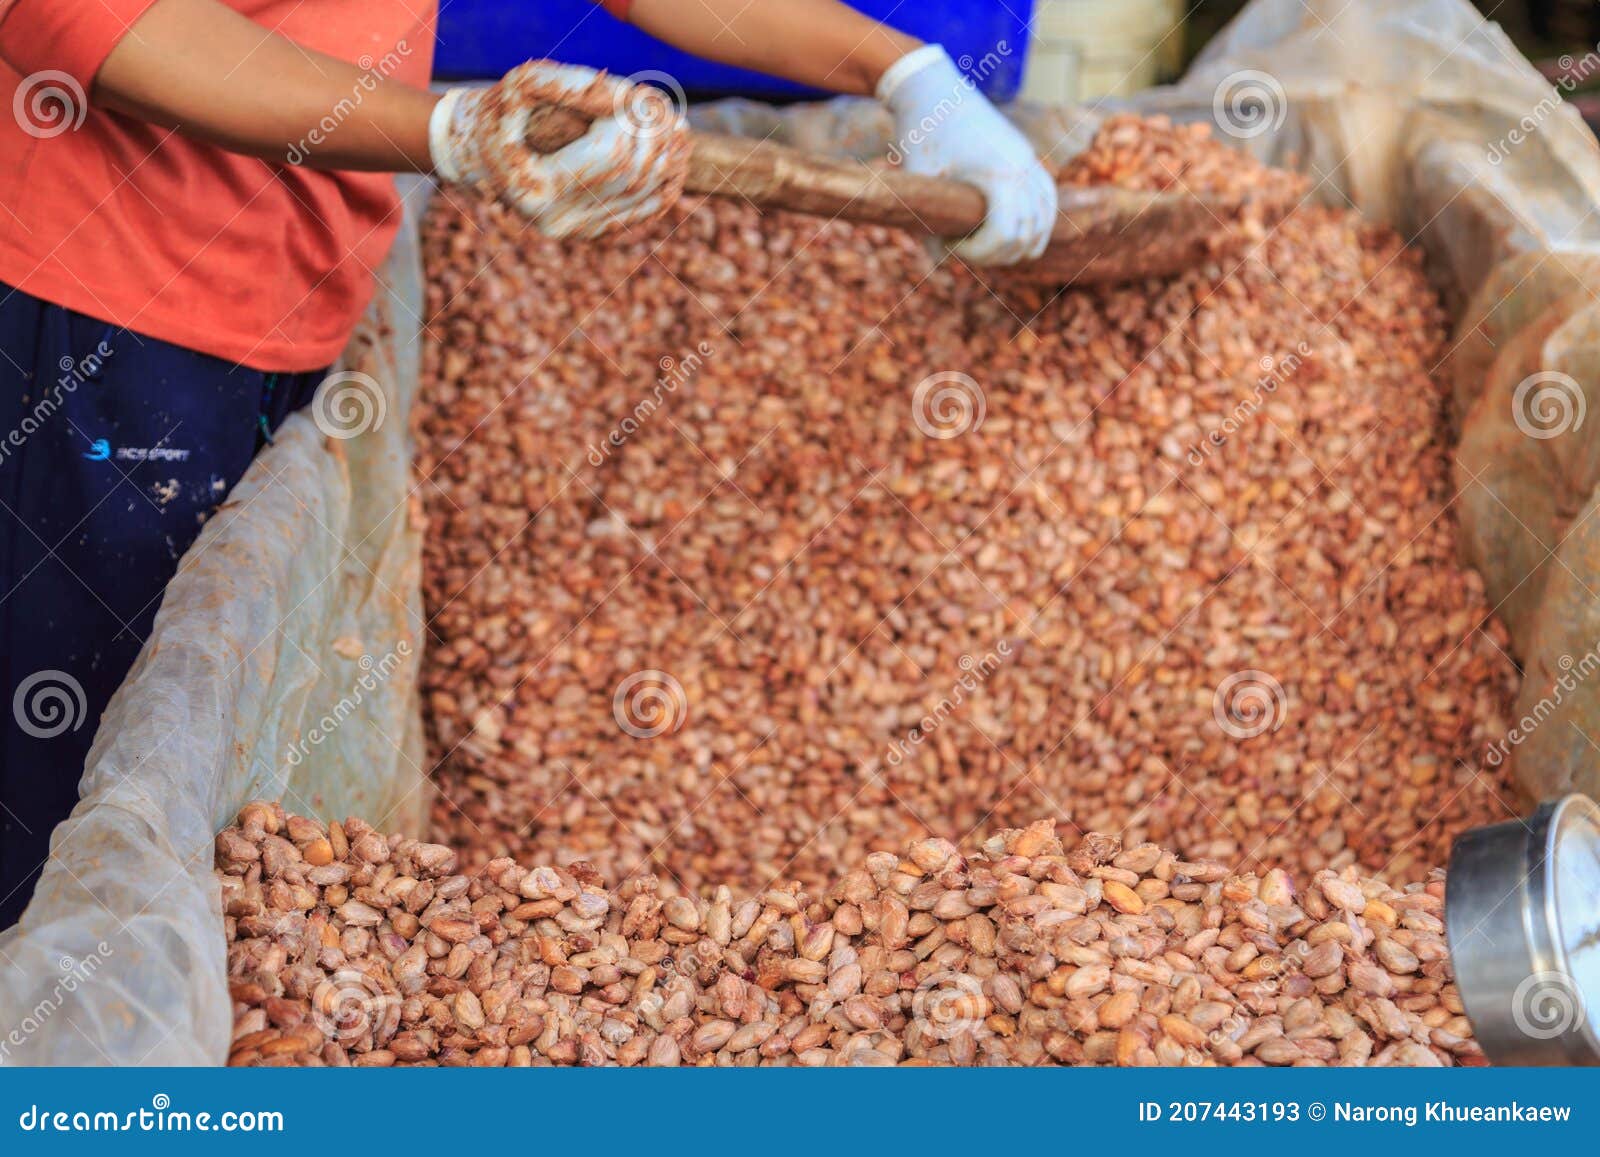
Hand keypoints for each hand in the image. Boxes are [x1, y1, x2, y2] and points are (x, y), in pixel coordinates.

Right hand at [429, 61, 689, 238]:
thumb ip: (569, 84)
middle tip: (667, 107)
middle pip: (632, 176)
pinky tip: (677, 156)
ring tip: (677, 126)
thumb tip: (625, 97)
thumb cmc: (501, 116)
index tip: (644, 93)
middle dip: (656, 137)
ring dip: (670, 158)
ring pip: (645, 196)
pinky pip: (644, 213)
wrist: (482, 157)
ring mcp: (579, 233)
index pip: (610, 156)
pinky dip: (667, 184)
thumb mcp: (521, 86)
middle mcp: (560, 221)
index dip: (636, 123)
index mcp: (538, 189)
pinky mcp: (594, 233)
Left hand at [878, 45, 1056, 265]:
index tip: (950, 246)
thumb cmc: (923, 133)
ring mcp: (1029, 160)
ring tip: (987, 245)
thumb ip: (930, 227)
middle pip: (1028, 234)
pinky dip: (1037, 222)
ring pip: (1045, 220)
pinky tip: (1014, 234)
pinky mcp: (1027, 156)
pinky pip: (1047, 198)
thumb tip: (939, 266)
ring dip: (1021, 243)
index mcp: (999, 175)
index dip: (979, 253)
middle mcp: (1023, 168)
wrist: (934, 88)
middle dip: (996, 253)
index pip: (1006, 236)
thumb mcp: (921, 184)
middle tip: (964, 248)